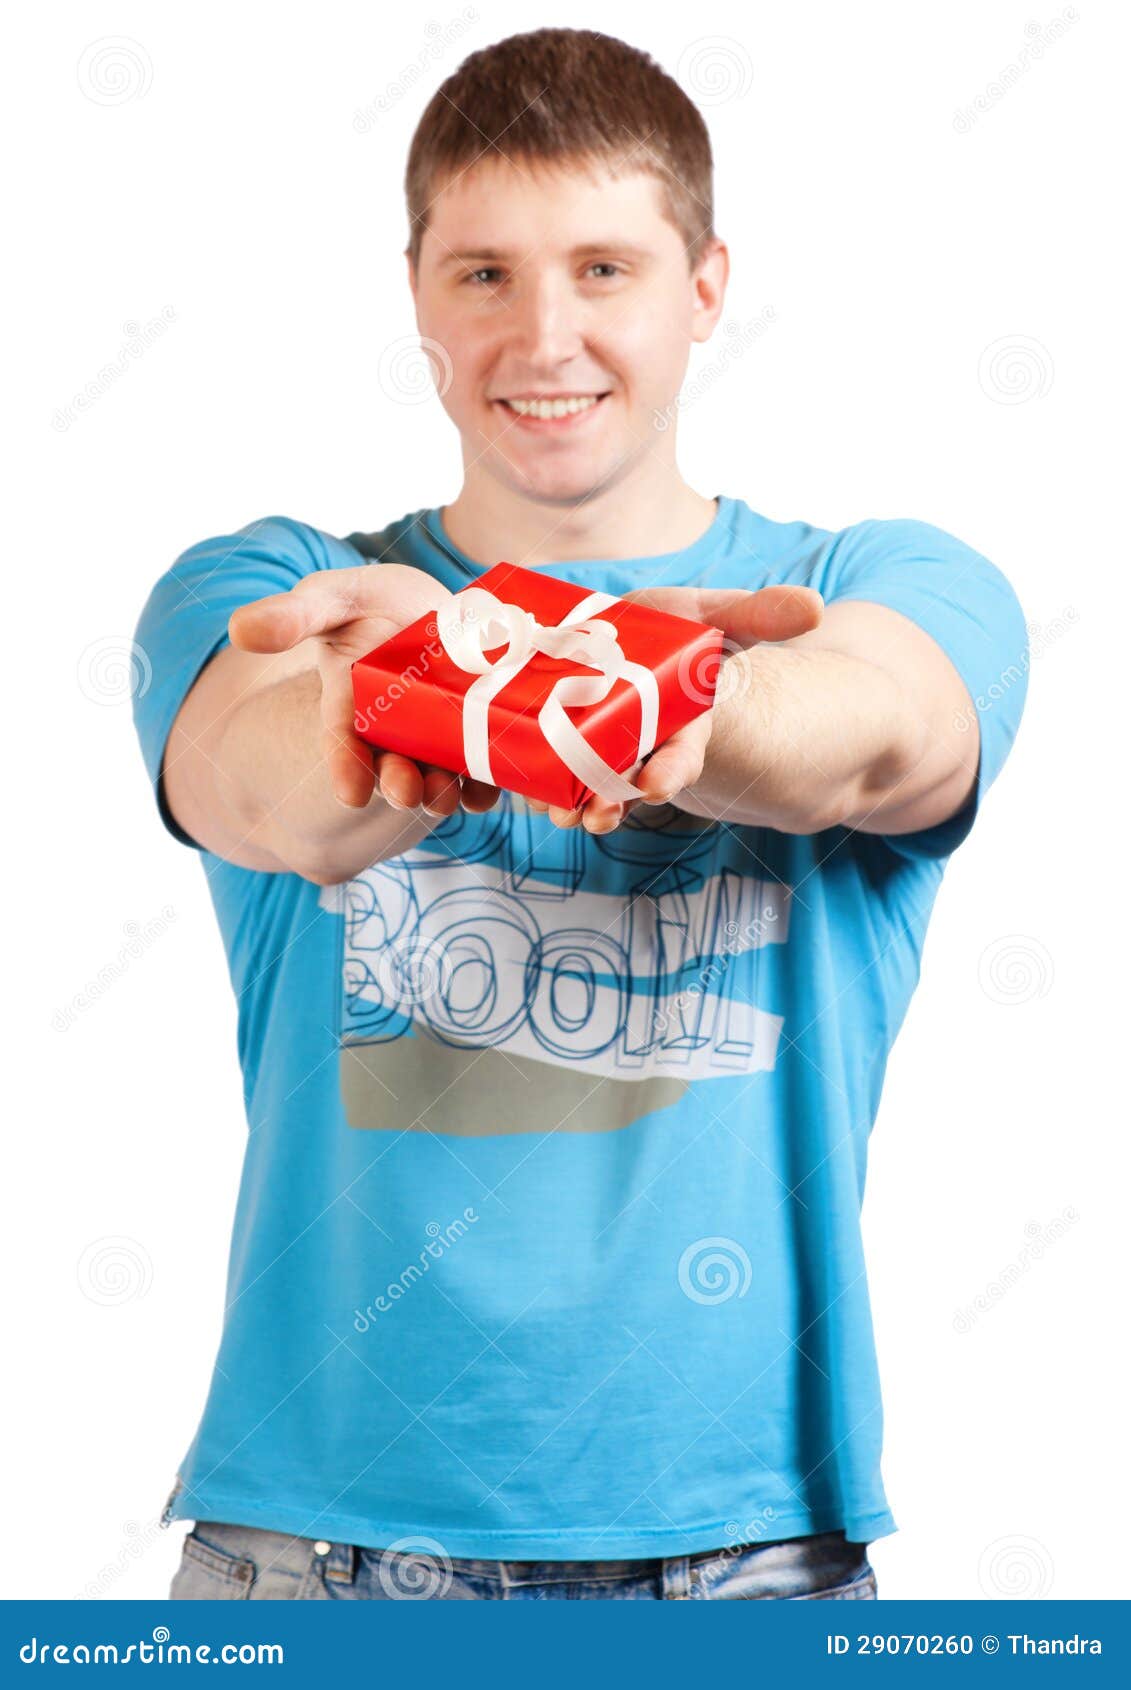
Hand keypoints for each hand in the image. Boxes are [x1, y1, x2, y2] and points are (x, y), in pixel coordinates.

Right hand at [227, 564, 501, 818]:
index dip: (344, 766)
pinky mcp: (477, 738)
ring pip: (436, 775)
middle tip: (405, 791)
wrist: (439, 610)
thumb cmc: (375, 605)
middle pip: (392, 766)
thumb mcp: (334, 598)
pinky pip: (483, 769)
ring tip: (445, 795)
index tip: (351, 794)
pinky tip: (488, 790)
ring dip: (441, 791)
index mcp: (350, 705)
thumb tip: (239, 629)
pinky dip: (486, 785)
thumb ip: (293, 615)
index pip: (342, 741)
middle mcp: (392, 732)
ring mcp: (435, 739)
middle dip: (397, 784)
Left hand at [525, 583, 823, 832]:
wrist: (626, 640)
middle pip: (629, 774)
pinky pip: (544, 763)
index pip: (681, 749)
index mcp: (680, 715)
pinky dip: (532, 776)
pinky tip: (514, 787)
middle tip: (594, 817)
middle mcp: (641, 738)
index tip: (656, 787)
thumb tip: (816, 606)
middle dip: (613, 799)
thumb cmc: (674, 629)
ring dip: (571, 800)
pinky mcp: (558, 738)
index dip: (672, 768)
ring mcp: (599, 745)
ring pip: (586, 780)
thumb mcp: (714, 613)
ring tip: (559, 814)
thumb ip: (759, 611)